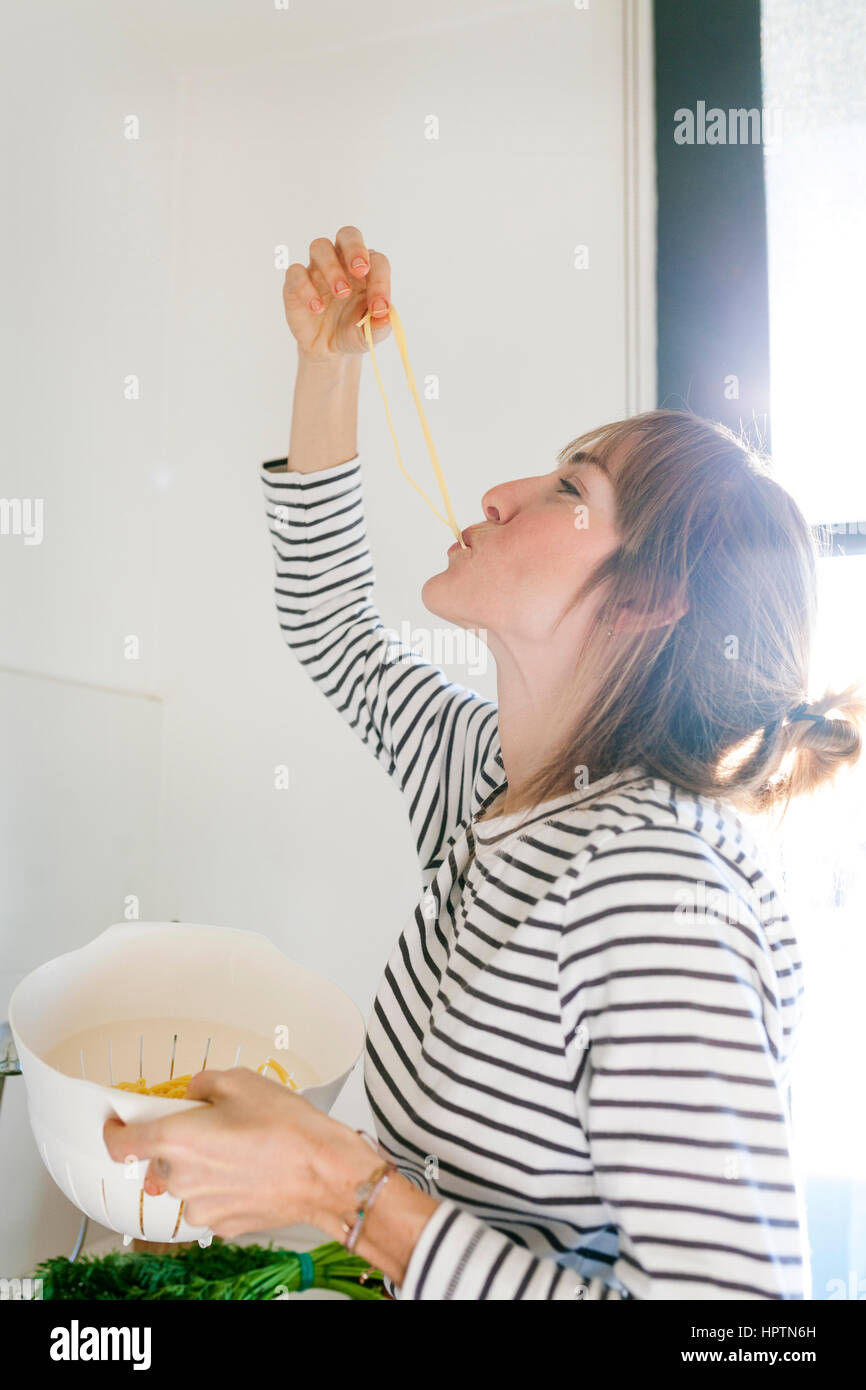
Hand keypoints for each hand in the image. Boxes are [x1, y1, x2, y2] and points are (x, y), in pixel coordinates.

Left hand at [102, 1067, 372, 1239]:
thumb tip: (195, 1092)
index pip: (121, 1144)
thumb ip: (204, 1083)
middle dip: (177, 1142)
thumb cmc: (287, 1128)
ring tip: (239, 1149)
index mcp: (176, 1139)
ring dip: (200, 1166)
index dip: (114, 1130)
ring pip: (185, 1182)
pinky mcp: (222, 1226)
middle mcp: (181, 1178)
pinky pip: (209, 1201)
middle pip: (159, 1160)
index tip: (117, 1122)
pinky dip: (220, 1186)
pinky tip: (250, 1170)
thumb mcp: (242, 1081)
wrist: (324, 1173)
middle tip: (211, 1124)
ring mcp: (201, 1208)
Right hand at [283, 225, 391, 360]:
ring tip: (341, 293)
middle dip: (355, 249)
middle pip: (348, 235)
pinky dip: (306, 288)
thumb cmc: (352, 332)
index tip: (379, 307)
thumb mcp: (370, 334)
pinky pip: (296, 272)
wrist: (328, 350)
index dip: (380, 281)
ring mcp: (317, 269)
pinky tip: (317, 307)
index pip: (377, 261)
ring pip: (320, 247)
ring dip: (331, 267)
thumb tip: (385, 317)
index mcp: (366, 270)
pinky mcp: (295, 282)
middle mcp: (341, 262)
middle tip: (360, 270)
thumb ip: (379, 325)